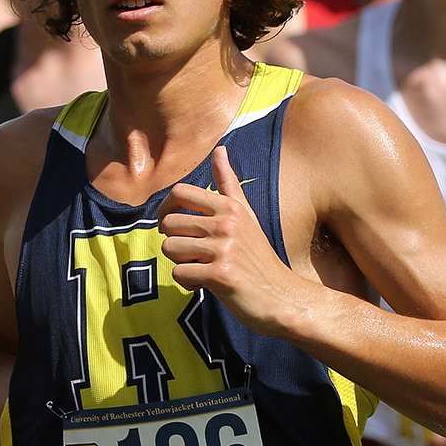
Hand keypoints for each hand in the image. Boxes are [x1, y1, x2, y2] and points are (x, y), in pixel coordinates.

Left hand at [159, 147, 309, 335]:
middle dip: (175, 242)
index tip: (172, 224)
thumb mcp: (245, 215)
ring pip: (170, 248)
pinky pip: (179, 273)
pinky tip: (206, 284)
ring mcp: (224, 249)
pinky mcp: (220, 275)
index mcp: (230, 207)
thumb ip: (228, 183)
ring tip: (202, 268)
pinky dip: (188, 282)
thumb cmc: (257, 256)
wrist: (279, 296)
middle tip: (194, 254)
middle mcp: (227, 223)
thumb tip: (219, 149)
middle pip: (169, 224)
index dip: (166, 208)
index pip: (179, 192)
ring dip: (180, 263)